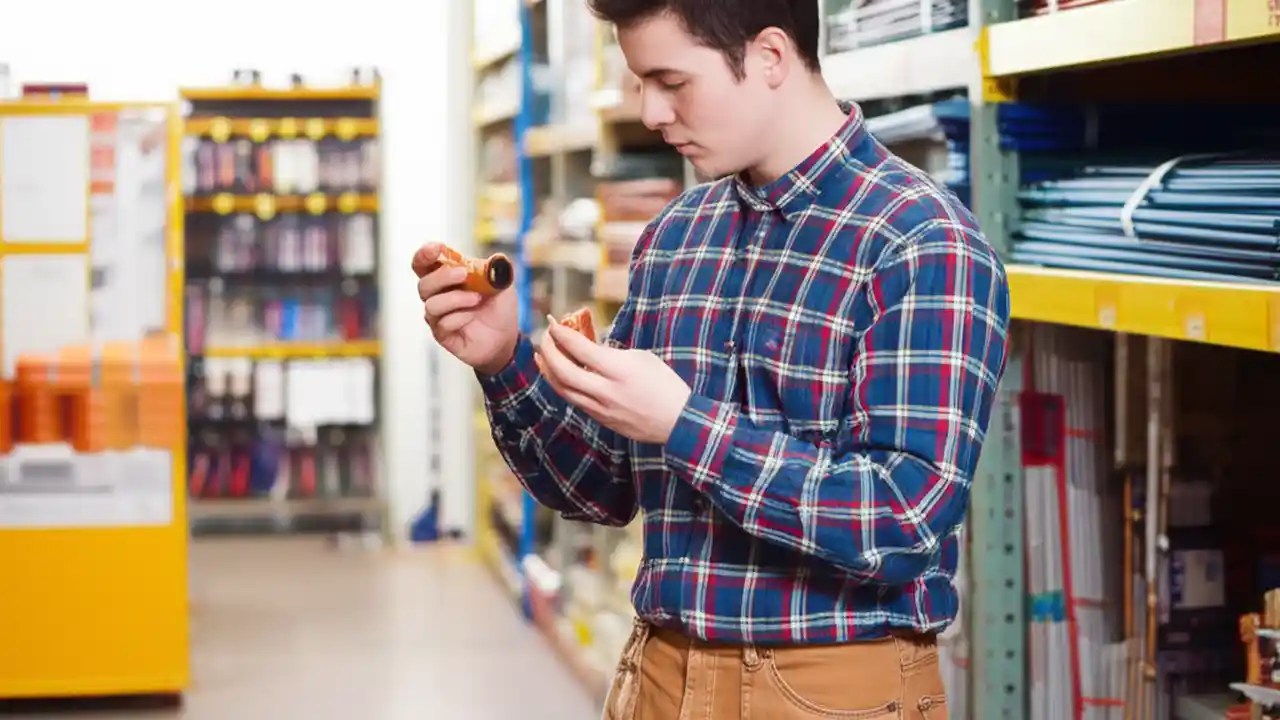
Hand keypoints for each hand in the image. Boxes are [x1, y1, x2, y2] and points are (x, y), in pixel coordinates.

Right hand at [413, 242, 518, 374]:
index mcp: (447, 278)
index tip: (437, 249)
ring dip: (455, 299)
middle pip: (423, 283)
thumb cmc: (498, 308)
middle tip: (463, 274)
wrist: (507, 337)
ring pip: (431, 305)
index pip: (424, 264)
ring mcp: (438, 316)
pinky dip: (459, 317)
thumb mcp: (502, 283)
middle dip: (442, 276)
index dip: (425, 254)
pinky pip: (442, 324)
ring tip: (476, 299)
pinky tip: (472, 317)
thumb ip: (495, 269)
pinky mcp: (442, 335)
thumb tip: (497, 259)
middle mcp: (438, 296)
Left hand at [535, 316, 691, 444]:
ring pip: (563, 389)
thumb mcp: (641, 358)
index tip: (553, 324)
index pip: (580, 349)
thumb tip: (587, 349)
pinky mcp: (601, 419)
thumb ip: (611, 354)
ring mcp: (601, 408)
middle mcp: (605, 390)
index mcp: (619, 370)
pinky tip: (558, 375)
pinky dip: (562, 385)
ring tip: (543, 356)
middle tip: (546, 338)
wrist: (677, 421)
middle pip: (563, 371)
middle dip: (549, 351)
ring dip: (548, 370)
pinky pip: (574, 400)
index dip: (562, 335)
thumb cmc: (664, 384)